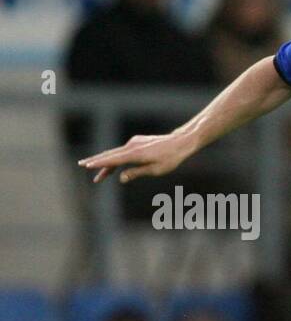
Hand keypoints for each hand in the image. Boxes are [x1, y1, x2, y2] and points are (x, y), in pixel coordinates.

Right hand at [78, 131, 195, 183]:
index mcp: (135, 154)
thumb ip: (136, 173)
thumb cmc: (170, 159)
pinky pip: (122, 152)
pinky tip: (114, 167)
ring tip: (96, 172)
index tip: (87, 165)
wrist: (179, 142)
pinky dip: (116, 159)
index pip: (113, 160)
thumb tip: (121, 178)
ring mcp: (133, 142)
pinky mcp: (136, 142)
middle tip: (81, 165)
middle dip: (96, 161)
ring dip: (106, 162)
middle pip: (110, 155)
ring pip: (115, 154)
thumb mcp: (155, 170)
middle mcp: (131, 146)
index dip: (99, 164)